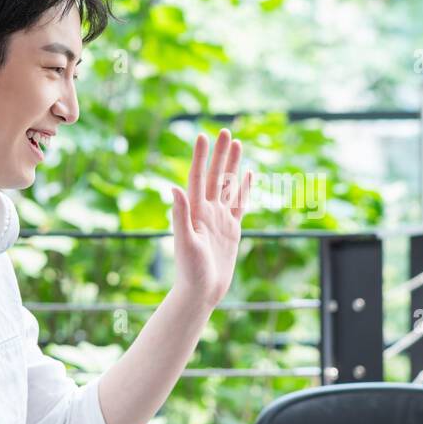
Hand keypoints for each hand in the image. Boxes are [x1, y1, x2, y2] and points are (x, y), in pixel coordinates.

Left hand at [170, 129, 250, 307]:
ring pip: (228, 186)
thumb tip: (173, 188)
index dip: (200, 157)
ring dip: (232, 166)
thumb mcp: (185, 243)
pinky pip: (239, 204)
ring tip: (237, 144)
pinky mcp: (231, 230)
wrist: (201, 292)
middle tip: (225, 131)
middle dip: (220, 154)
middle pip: (215, 177)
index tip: (202, 136)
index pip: (198, 178)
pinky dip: (244, 188)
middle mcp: (206, 212)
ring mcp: (219, 220)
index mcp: (195, 212)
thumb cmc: (190, 271)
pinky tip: (248, 174)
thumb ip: (180, 215)